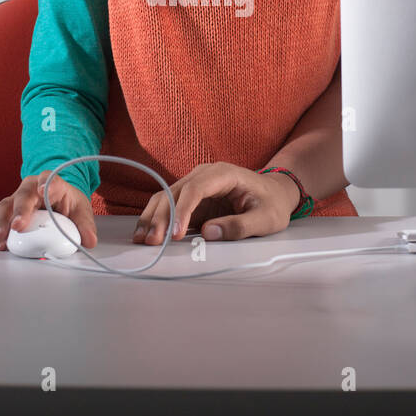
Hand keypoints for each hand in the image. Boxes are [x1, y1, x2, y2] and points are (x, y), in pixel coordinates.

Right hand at [0, 170, 98, 251]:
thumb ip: (85, 225)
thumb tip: (89, 240)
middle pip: (23, 195)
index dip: (44, 183)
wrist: (57, 204)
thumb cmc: (67, 204)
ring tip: (1, 238)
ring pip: (4, 207)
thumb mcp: (80, 212)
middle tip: (18, 226)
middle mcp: (30, 189)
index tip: (42, 190)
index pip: (47, 179)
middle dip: (20, 210)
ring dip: (1, 223)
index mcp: (51, 183)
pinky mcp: (7, 214)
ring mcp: (16, 201)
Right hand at [132, 162, 300, 244]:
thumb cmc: (272, 204)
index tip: (176, 235)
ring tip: (142, 240)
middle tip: (152, 242)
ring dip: (153, 218)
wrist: (274, 194)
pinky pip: (169, 207)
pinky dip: (156, 220)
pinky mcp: (192, 200)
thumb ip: (240, 226)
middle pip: (175, 192)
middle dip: (161, 217)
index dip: (182, 210)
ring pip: (166, 197)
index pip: (196, 189)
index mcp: (224, 174)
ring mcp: (196, 186)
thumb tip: (209, 233)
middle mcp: (205, 175)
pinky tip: (146, 234)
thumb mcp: (266, 219)